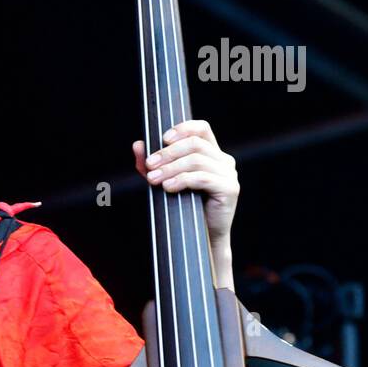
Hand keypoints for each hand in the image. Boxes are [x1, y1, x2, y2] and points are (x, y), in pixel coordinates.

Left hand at [133, 119, 238, 286]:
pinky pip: (203, 177)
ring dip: (171, 167)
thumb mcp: (163, 180)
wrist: (200, 238)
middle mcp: (223, 160)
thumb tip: (137, 145)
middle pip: (195, 144)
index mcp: (211, 153)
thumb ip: (151, 163)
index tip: (162, 139)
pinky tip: (168, 187)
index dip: (182, 128)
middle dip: (168, 153)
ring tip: (153, 179)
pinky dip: (182, 180)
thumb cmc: (182, 206)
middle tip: (149, 165)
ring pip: (197, 160)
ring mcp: (229, 174)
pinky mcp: (230, 189)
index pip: (201, 128)